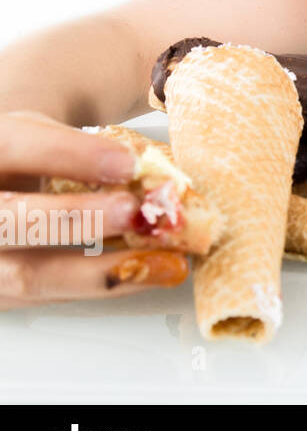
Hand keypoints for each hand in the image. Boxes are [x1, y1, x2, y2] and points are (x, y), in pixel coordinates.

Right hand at [0, 110, 188, 308]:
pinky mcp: (0, 295)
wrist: (1, 188)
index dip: (71, 155)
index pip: (14, 146)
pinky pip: (49, 297)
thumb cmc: (30, 158)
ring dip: (102, 270)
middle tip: (136, 213)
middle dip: (77, 217)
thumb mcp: (46, 133)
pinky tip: (149, 274)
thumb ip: (92, 144)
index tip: (130, 163)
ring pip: (29, 274)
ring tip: (165, 260)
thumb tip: (163, 162)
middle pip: (11, 220)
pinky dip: (104, 286)